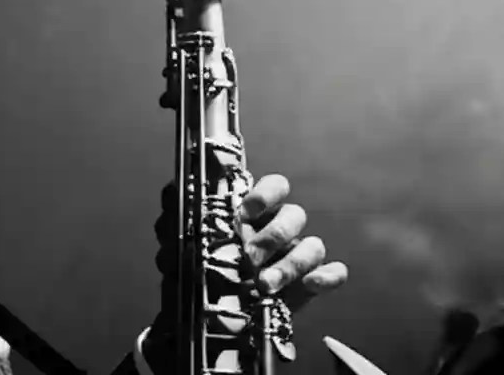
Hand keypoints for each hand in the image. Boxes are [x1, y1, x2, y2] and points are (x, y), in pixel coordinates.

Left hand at [144, 174, 346, 367]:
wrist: (208, 315)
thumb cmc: (199, 270)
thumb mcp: (183, 242)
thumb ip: (177, 216)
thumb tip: (172, 190)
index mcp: (252, 214)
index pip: (275, 187)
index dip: (266, 193)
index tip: (246, 209)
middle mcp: (277, 230)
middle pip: (294, 216)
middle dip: (273, 235)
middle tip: (249, 257)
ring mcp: (295, 256)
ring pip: (313, 244)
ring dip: (292, 262)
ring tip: (264, 284)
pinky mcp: (308, 284)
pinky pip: (331, 273)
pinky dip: (326, 276)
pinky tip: (313, 284)